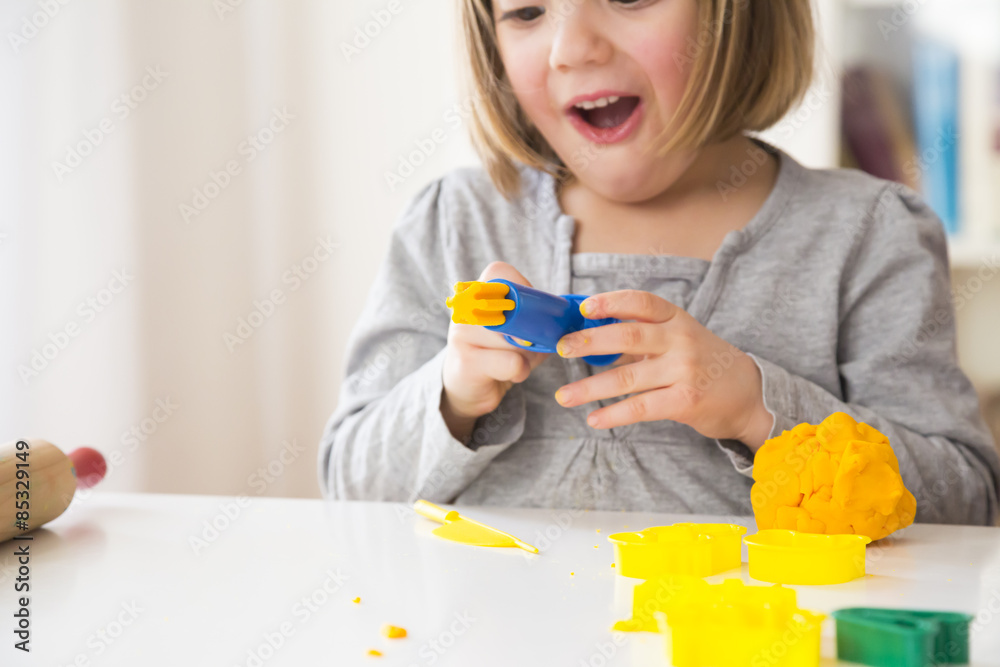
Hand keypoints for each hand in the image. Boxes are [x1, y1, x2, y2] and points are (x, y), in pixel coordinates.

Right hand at [441, 261, 547, 440]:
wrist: (467, 388)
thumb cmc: (499, 354)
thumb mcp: (518, 332)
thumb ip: (536, 320)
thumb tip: (566, 318)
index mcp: (475, 293)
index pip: (501, 272)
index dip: (525, 292)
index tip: (530, 313)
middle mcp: (465, 307)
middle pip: (514, 308)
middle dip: (529, 331)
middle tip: (526, 343)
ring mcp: (461, 333)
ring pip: (515, 338)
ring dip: (526, 355)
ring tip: (515, 361)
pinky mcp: (466, 362)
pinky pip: (511, 362)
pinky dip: (520, 371)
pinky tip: (509, 374)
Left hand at [552, 290, 773, 450]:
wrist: (748, 393)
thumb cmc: (702, 362)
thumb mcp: (678, 337)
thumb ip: (640, 334)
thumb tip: (589, 333)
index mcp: (676, 318)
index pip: (641, 303)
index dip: (612, 302)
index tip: (584, 307)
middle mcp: (681, 340)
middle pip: (628, 336)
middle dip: (589, 342)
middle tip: (561, 348)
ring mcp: (684, 370)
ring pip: (627, 378)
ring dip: (590, 388)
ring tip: (564, 396)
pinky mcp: (685, 401)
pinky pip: (641, 407)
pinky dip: (613, 415)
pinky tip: (594, 419)